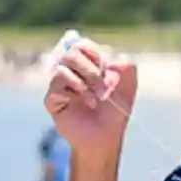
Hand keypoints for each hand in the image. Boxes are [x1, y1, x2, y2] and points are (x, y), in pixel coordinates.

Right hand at [43, 38, 137, 154]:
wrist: (106, 135)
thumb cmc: (116, 108)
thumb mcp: (129, 82)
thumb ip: (123, 62)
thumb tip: (105, 61)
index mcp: (86, 63)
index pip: (81, 45)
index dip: (95, 54)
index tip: (107, 70)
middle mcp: (69, 71)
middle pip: (71, 53)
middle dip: (91, 70)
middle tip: (103, 89)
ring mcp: (59, 85)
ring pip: (62, 68)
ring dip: (83, 83)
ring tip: (95, 100)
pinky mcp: (52, 100)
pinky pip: (55, 87)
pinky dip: (73, 93)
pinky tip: (85, 103)